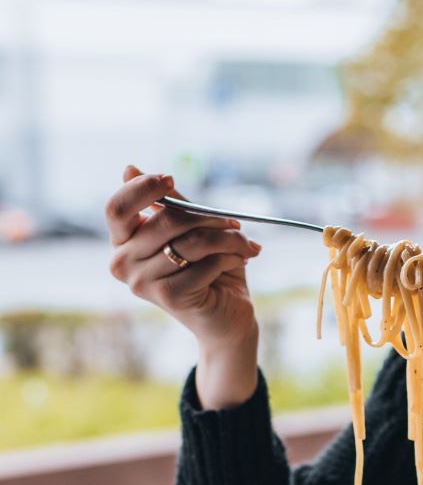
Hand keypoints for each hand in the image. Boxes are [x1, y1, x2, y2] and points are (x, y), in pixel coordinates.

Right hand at [106, 165, 260, 351]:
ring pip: (192, 241)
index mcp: (123, 242)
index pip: (117, 208)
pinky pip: (206, 263)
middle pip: (166, 221)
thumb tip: (128, 168)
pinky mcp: (168, 297)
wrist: (226, 316)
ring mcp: (142, 283)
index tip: (170, 180)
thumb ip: (167, 204)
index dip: (142, 189)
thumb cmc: (207, 269)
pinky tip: (240, 261)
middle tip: (234, 223)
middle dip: (210, 217)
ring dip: (228, 238)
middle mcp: (123, 263)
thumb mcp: (189, 229)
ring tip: (244, 243)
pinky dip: (231, 257)